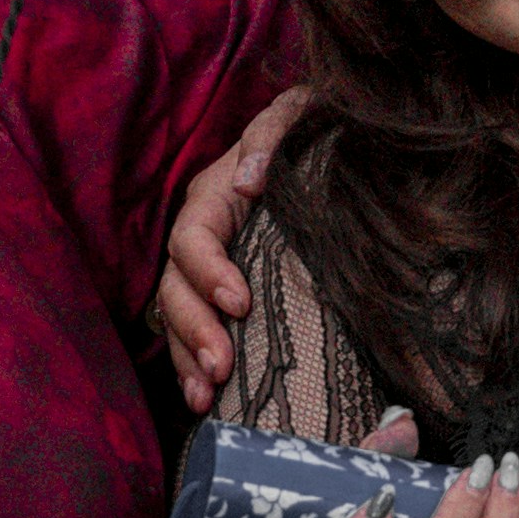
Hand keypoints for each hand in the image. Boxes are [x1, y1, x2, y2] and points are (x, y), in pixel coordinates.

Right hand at [153, 90, 302, 398]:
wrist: (341, 150)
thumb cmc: (316, 129)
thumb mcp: (298, 114)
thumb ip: (272, 135)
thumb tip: (246, 181)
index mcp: (214, 196)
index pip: (192, 237)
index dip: (207, 271)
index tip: (239, 301)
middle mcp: (205, 237)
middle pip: (178, 288)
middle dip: (194, 330)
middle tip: (221, 368)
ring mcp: (212, 272)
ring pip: (180, 319)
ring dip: (188, 359)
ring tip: (205, 398)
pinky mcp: (231, 300)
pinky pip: (201, 335)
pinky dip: (198, 369)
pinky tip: (208, 403)